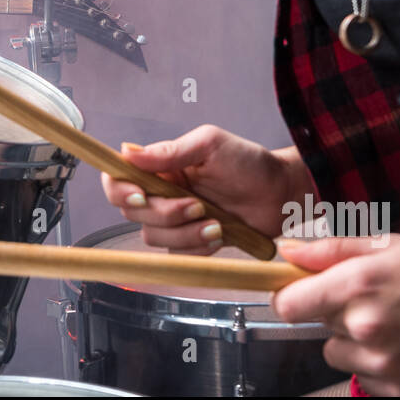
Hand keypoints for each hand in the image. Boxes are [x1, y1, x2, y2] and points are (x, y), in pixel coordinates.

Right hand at [100, 125, 312, 254]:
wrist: (282, 194)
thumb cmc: (250, 162)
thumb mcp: (210, 145)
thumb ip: (170, 151)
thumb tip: (128, 151)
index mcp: (160, 167)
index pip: (117, 178)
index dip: (119, 191)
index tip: (140, 196)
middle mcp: (162, 193)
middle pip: (133, 214)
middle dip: (164, 214)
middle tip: (196, 205)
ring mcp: (176, 220)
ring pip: (154, 237)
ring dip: (184, 232)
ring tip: (215, 221)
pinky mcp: (191, 242)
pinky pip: (176, 254)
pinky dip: (197, 247)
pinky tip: (220, 233)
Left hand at [271, 233, 399, 394]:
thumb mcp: (390, 244)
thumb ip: (331, 249)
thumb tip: (286, 252)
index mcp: (358, 284)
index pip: (288, 304)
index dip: (291, 296)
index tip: (303, 292)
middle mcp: (365, 327)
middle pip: (318, 326)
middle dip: (338, 312)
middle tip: (378, 300)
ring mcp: (383, 364)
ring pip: (339, 354)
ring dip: (356, 342)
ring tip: (398, 325)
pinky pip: (365, 378)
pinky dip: (380, 366)